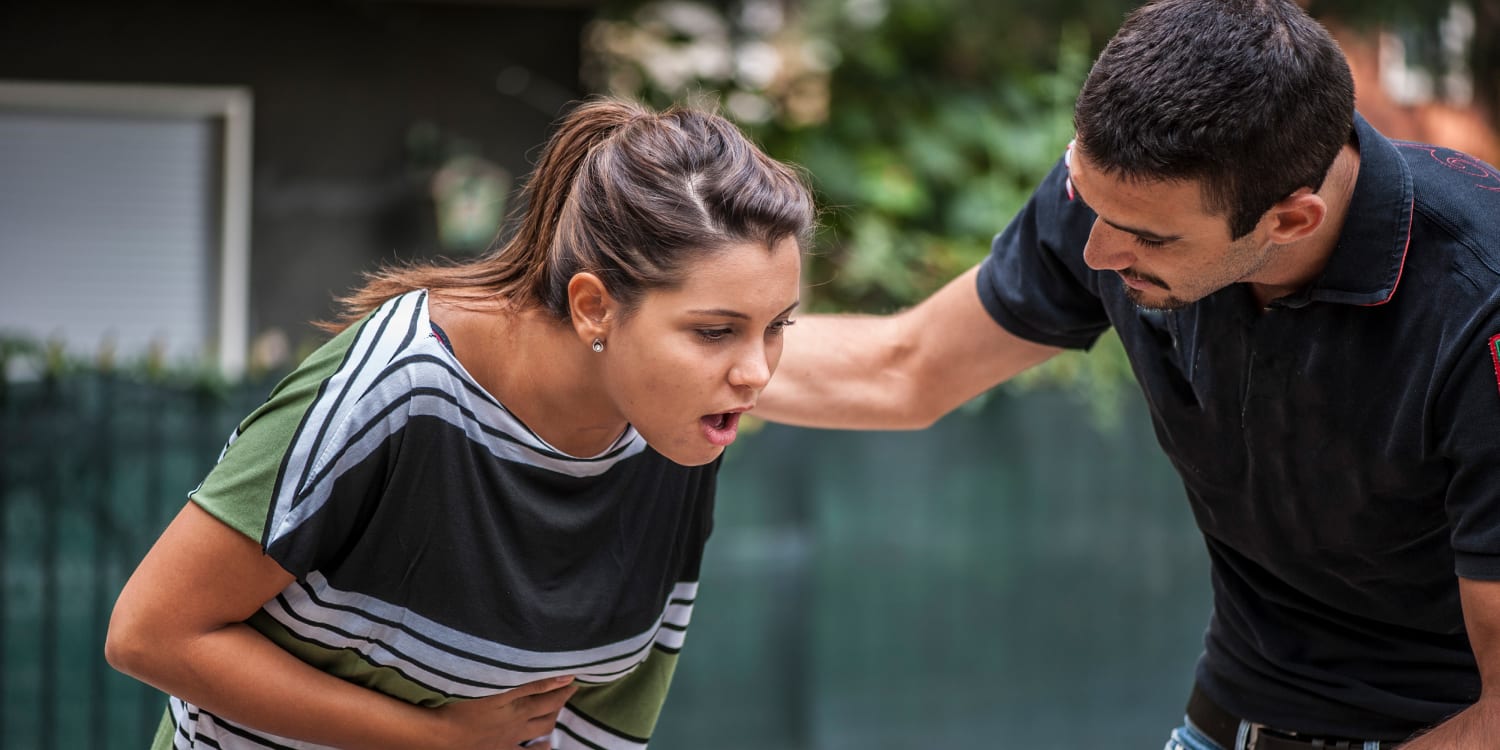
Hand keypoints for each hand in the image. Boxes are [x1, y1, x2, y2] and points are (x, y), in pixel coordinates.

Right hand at [431, 676, 576, 748]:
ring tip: (559, 715)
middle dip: (561, 701)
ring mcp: (508, 741)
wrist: (441, 735)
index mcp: (521, 708)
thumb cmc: (466, 706)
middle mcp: (519, 726)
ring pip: (539, 733)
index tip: (575, 676)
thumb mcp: (500, 688)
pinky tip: (547, 748)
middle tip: (569, 690)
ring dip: (551, 723)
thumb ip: (534, 682)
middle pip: (548, 714)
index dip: (564, 686)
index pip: (550, 696)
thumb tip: (567, 676)